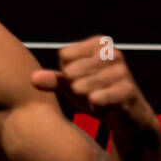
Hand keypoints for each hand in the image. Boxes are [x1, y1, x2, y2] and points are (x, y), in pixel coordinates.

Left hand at [30, 35, 150, 126]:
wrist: (128, 117)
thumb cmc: (97, 94)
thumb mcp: (73, 85)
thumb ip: (54, 80)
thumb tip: (33, 79)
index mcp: (99, 44)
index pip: (65, 55)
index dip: (68, 73)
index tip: (82, 78)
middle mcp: (113, 52)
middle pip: (71, 71)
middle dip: (75, 87)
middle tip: (90, 92)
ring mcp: (122, 71)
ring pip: (81, 86)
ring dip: (85, 98)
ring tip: (96, 98)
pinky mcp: (128, 90)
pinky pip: (96, 98)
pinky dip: (94, 106)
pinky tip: (104, 106)